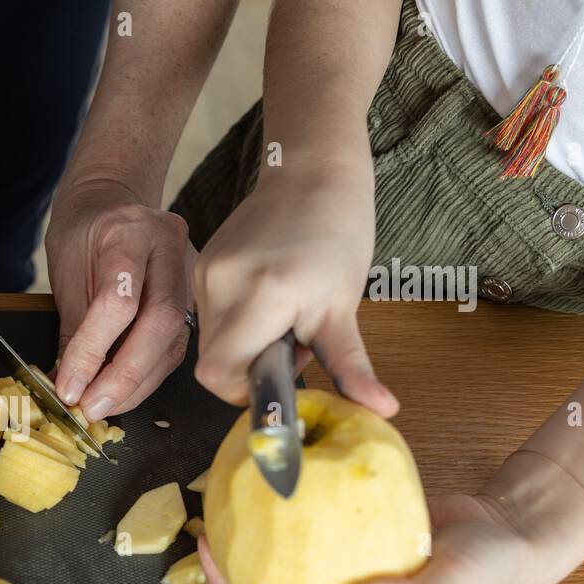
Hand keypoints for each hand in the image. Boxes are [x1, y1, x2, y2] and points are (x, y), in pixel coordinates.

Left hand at [46, 178, 194, 420]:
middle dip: (125, 376)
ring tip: (103, 406)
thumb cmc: (84, 233)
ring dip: (137, 383)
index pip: (118, 301)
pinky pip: (175, 345)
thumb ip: (72, 328)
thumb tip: (68, 385)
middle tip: (92, 407)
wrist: (113, 204)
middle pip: (160, 323)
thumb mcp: (66, 270)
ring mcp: (190, 273)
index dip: (92, 351)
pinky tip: (124, 391)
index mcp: (131, 231)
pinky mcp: (195, 298)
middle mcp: (171, 248)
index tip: (69, 386)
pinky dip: (148, 375)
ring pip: (173, 340)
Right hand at [191, 160, 398, 417]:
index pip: (217, 375)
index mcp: (260, 297)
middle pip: (212, 363)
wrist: (311, 172)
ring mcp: (204, 274)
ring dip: (243, 345)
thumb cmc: (337, 234)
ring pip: (210, 342)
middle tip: (291, 341)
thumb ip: (351, 367)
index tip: (280, 375)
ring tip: (281, 317)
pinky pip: (209, 318)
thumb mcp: (344, 308)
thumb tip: (382, 411)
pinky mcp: (200, 267)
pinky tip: (266, 299)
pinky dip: (236, 323)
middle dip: (250, 367)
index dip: (242, 391)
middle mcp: (221, 285)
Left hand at [197, 492, 542, 583]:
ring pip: (278, 542)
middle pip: (260, 578)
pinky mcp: (348, 521)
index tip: (209, 558)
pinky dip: (289, 489)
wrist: (508, 533)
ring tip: (228, 486)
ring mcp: (337, 553)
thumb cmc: (482, 569)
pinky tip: (278, 461)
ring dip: (249, 521)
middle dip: (225, 556)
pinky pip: (307, 507)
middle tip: (206, 517)